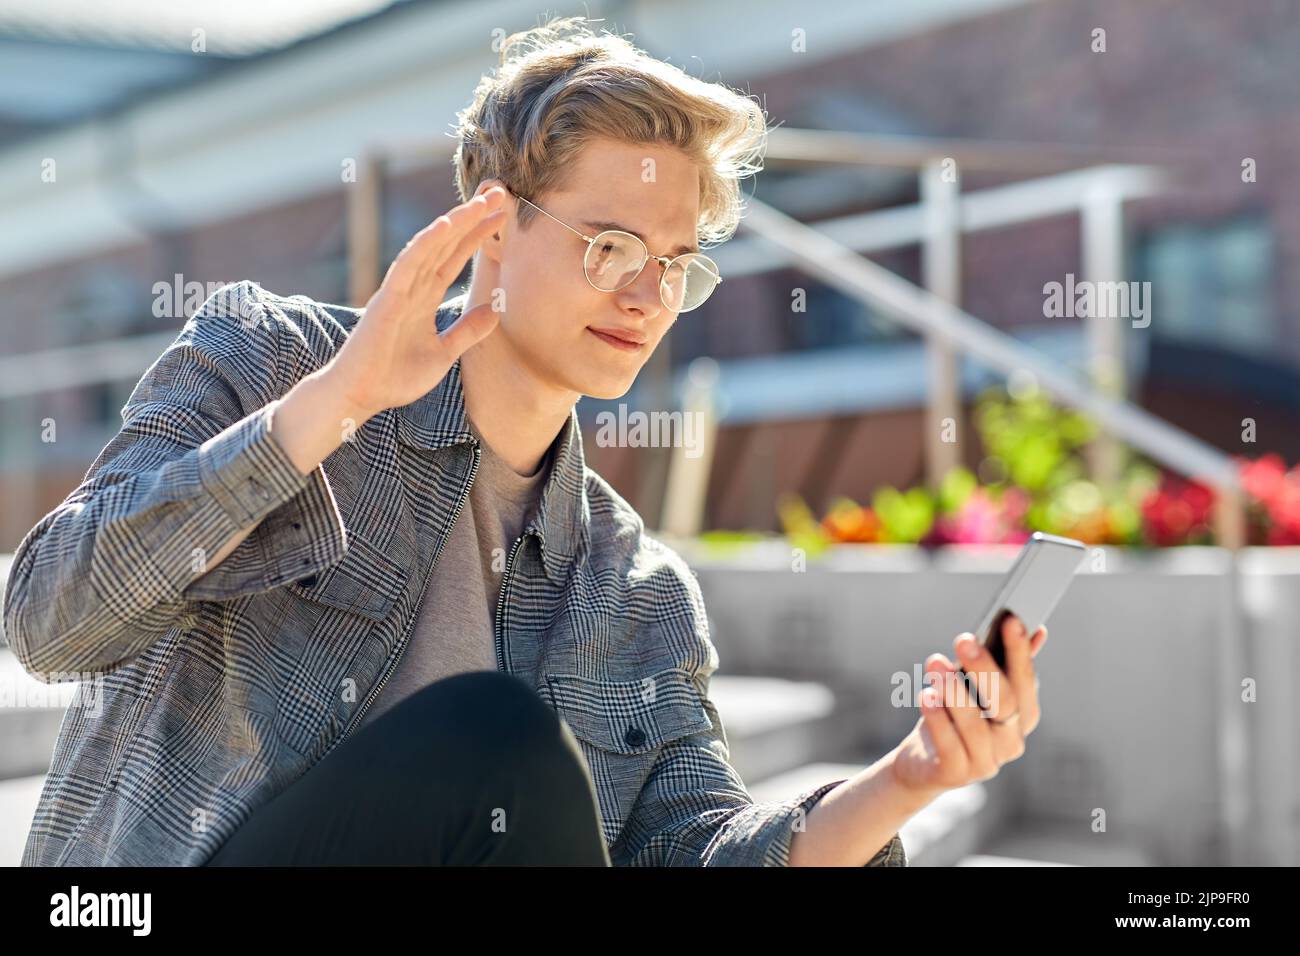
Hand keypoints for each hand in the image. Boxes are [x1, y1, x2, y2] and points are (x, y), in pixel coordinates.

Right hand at [327, 186, 508, 417]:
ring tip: (480, 202)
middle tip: (497, 193)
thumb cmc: (396, 376)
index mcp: (425, 297)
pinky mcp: (388, 298)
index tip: (500, 215)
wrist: (363, 395)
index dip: (477, 236)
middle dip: (471, 219)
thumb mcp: (444, 353)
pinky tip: (446, 224)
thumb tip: (495, 311)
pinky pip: (409, 264)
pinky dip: (427, 243)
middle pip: (447, 244)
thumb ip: (468, 331)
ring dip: (456, 222)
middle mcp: (413, 286)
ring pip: (431, 246)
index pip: (455, 258)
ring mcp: (400, 289)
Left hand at [889, 615, 1047, 796]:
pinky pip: (949, 745)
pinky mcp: (957, 774)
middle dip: (985, 669)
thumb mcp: (974, 686)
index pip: (1025, 682)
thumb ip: (1001, 662)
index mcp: (1022, 716)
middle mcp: (1011, 742)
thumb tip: (1035, 629)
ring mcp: (987, 762)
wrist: (922, 762)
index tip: (1011, 620)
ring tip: (935, 664)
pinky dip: (937, 719)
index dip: (1021, 653)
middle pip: (1004, 703)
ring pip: (975, 725)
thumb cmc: (953, 714)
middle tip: (963, 639)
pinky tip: (925, 696)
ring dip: (954, 692)